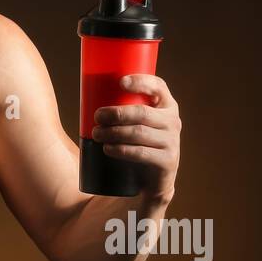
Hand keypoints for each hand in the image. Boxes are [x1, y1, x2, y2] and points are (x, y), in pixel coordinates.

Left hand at [91, 74, 180, 201]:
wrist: (153, 178)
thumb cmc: (138, 143)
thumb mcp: (136, 122)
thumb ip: (124, 108)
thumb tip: (89, 95)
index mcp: (166, 104)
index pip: (158, 86)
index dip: (140, 81)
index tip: (120, 82)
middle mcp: (172, 120)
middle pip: (142, 112)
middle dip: (116, 113)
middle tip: (97, 117)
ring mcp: (172, 141)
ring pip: (139, 132)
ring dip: (113, 132)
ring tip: (97, 134)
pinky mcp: (168, 160)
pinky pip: (141, 152)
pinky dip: (121, 150)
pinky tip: (108, 148)